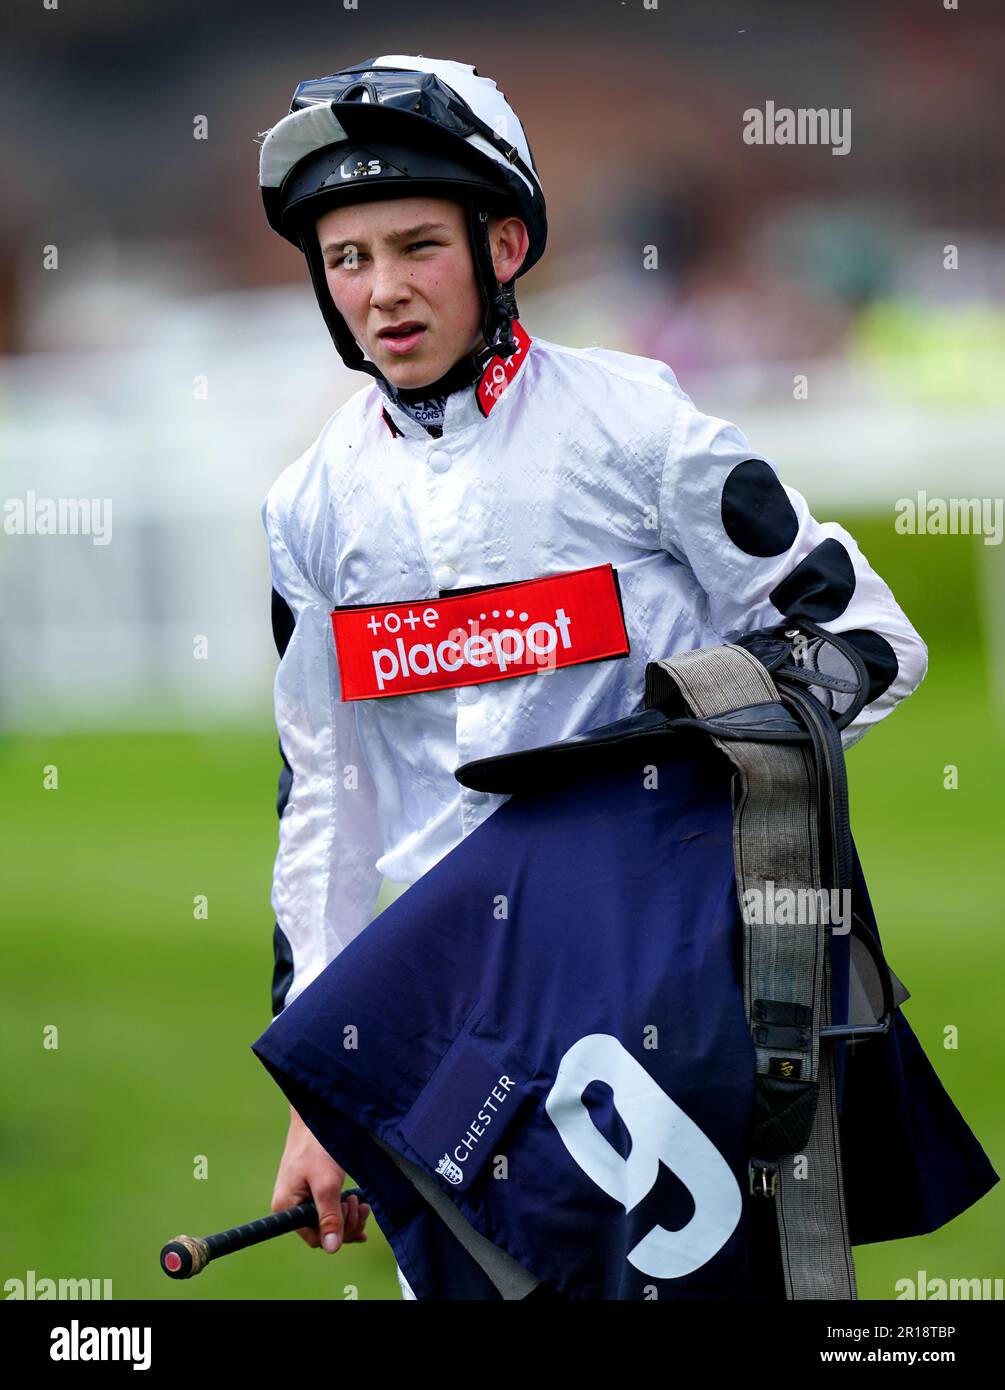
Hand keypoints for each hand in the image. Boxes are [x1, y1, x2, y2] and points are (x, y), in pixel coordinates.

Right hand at [273, 1106, 370, 1251]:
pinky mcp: (311, 1191)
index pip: (314, 1238)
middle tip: (358, 1203)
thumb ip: (329, 1217)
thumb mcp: (327, 1184)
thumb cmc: (317, 1146)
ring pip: (328, 1222)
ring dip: (348, 1217)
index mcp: (287, 1208)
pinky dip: (345, 1211)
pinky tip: (360, 1207)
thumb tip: (332, 1249)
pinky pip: (329, 1211)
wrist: (316, 1117)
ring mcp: (301, 1199)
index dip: (336, 1232)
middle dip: (346, 1223)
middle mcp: (291, 1206)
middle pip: (323, 1232)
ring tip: (358, 1200)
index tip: (350, 1212)